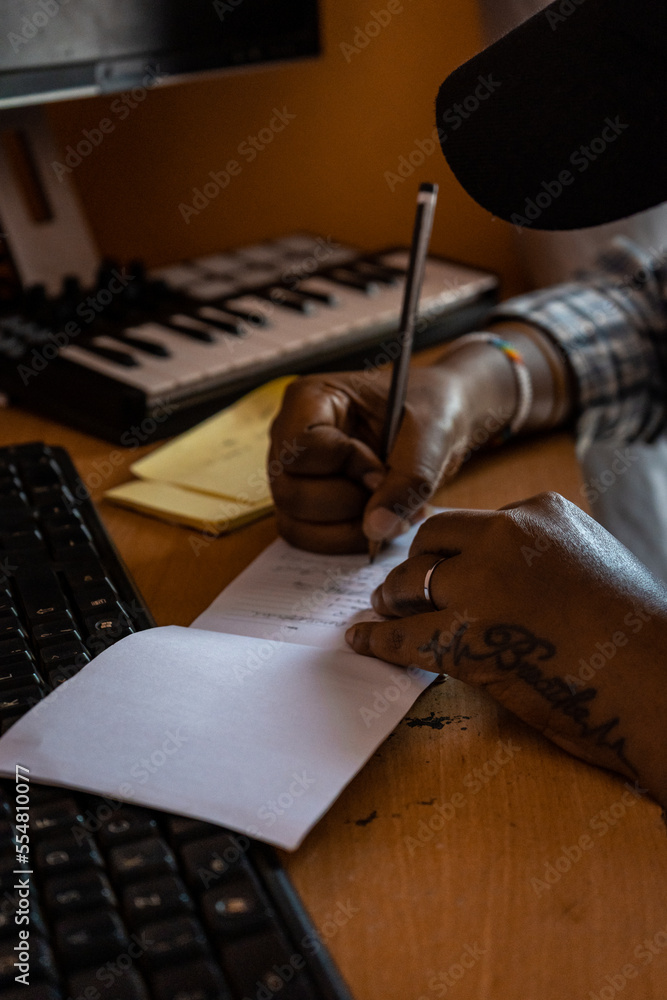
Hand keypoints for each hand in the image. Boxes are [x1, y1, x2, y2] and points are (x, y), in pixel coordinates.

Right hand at [268, 353, 513, 553]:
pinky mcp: (302, 503)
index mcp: (309, 398)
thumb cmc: (428, 409)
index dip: (345, 465)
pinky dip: (347, 539)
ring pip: (294, 523)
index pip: (303, 447)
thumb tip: (375, 530)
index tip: (384, 468)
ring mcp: (290, 473)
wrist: (435, 419)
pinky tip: (383, 521)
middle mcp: (287, 436)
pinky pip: (308, 538)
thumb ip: (408, 480)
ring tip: (395, 511)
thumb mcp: (432, 436)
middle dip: (348, 503)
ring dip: (349, 528)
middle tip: (392, 492)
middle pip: (291, 492)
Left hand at [345, 492, 666, 806]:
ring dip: (391, 599)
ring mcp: (483, 584)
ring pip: (410, 581)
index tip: (437, 566)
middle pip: (430, 542)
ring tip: (382, 612)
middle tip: (396, 590)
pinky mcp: (469, 637)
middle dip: (411, 567)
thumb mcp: (591, 561)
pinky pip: (405, 635)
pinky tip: (362, 640)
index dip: (449, 551)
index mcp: (540, 512)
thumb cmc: (635, 633)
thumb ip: (541, 553)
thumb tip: (495, 567)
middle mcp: (505, 536)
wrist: (660, 680)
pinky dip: (377, 639)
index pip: (470, 523)